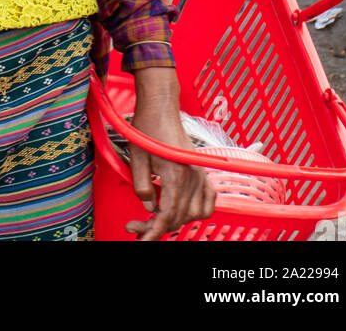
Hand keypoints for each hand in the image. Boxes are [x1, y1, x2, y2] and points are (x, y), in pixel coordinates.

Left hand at [124, 72, 215, 241]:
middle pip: (180, 217)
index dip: (154, 231)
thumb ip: (142, 186)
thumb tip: (149, 207)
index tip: (142, 240)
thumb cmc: (146, 128)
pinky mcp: (202, 170)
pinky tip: (183, 210)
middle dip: (158, 226)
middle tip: (136, 226)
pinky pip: (209, 200)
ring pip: (194, 213)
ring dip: (176, 219)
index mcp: (175, 175)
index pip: (167, 215)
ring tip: (155, 216)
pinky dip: (199, 210)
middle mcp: (192, 177)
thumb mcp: (136, 158)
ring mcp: (200, 174)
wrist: (161, 106)